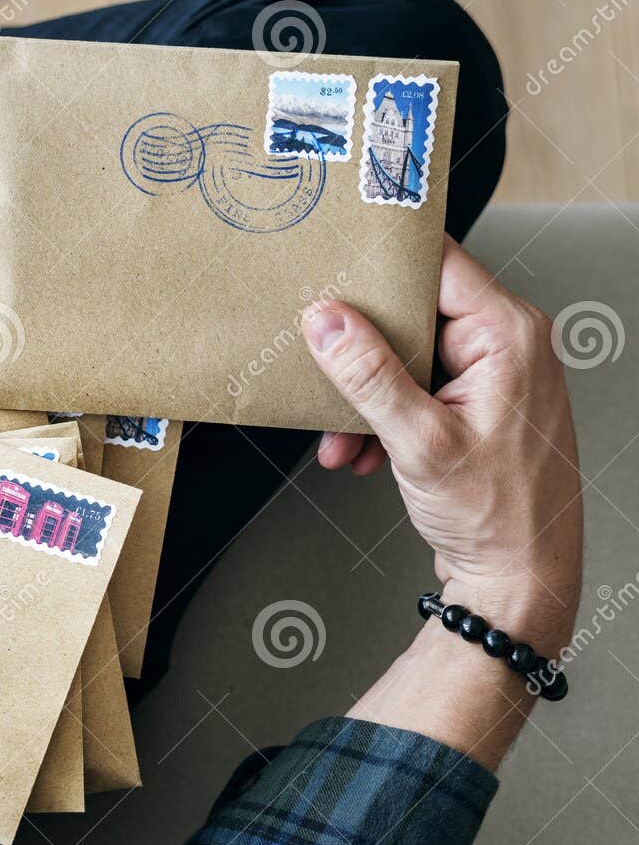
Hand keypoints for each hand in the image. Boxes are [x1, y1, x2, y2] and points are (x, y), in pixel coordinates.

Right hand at [303, 236, 581, 651]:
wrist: (519, 579)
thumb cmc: (499, 517)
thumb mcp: (419, 441)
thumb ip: (369, 375)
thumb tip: (328, 322)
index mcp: (508, 335)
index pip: (437, 265)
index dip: (382, 265)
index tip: (335, 268)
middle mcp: (507, 345)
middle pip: (413, 313)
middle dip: (360, 351)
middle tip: (324, 371)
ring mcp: (492, 376)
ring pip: (406, 356)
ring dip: (364, 394)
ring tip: (343, 436)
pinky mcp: (475, 404)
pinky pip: (415, 388)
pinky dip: (381, 417)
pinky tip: (362, 450)